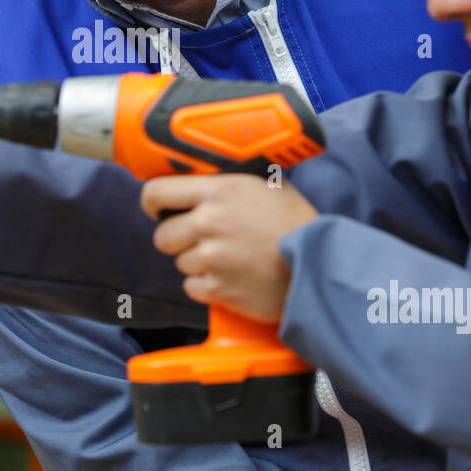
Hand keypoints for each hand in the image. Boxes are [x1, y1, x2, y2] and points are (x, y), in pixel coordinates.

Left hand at [139, 174, 318, 322]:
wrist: (318, 267)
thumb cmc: (297, 224)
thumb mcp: (267, 185)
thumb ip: (228, 184)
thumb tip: (202, 181)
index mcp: (218, 191)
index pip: (157, 192)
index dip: (152, 203)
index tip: (156, 210)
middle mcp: (208, 222)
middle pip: (162, 235)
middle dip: (178, 240)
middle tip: (205, 241)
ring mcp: (211, 258)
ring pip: (180, 263)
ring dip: (199, 264)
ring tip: (231, 260)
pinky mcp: (216, 289)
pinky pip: (193, 287)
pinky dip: (208, 287)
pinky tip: (233, 278)